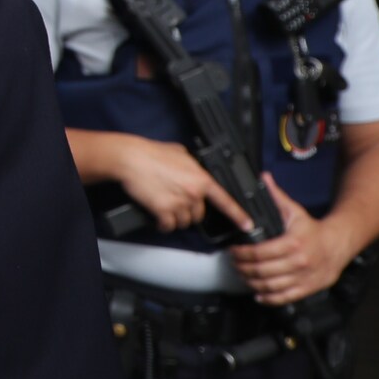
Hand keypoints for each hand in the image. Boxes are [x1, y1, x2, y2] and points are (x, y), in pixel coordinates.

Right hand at [95, 133, 253, 233]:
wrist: (131, 158)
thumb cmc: (151, 153)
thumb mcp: (180, 153)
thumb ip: (193, 165)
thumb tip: (193, 170)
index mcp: (201, 179)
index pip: (226, 201)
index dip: (239, 216)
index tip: (247, 225)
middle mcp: (194, 193)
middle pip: (199, 215)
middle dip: (189, 212)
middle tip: (175, 202)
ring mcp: (179, 203)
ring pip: (183, 222)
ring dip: (174, 218)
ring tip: (163, 207)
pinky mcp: (163, 211)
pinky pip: (168, 226)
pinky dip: (162, 224)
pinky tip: (157, 217)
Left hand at [232, 176, 356, 304]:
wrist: (339, 244)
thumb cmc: (313, 229)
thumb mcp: (295, 211)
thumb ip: (276, 196)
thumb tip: (264, 178)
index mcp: (294, 243)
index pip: (259, 253)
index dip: (241, 254)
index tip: (233, 251)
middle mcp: (299, 262)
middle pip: (262, 271)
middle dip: (242, 268)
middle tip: (234, 264)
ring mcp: (304, 277)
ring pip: (271, 286)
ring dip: (251, 283)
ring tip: (243, 275)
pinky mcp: (308, 288)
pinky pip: (285, 298)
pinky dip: (268, 298)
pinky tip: (258, 294)